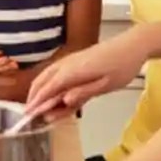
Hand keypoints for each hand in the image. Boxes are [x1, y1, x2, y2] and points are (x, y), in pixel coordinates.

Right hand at [25, 29, 150, 119]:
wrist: (133, 45)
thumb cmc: (123, 66)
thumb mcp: (106, 84)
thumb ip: (83, 92)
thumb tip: (63, 101)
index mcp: (74, 71)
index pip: (49, 89)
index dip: (37, 103)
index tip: (28, 115)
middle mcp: (67, 64)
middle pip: (43, 80)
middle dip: (33, 97)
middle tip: (29, 113)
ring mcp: (70, 61)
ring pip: (47, 75)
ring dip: (39, 90)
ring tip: (37, 104)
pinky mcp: (76, 60)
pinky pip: (56, 73)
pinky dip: (48, 83)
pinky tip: (52, 93)